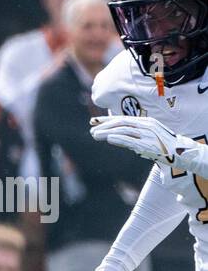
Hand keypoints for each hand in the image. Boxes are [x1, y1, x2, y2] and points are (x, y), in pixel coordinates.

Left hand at [90, 115, 207, 175]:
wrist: (180, 152)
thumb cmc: (162, 145)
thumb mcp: (147, 136)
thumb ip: (132, 135)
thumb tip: (113, 136)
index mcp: (146, 122)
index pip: (123, 119)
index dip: (107, 119)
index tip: (93, 121)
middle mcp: (146, 125)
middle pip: (122, 123)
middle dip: (105, 125)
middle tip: (91, 129)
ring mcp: (148, 135)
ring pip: (124, 130)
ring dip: (108, 132)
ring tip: (95, 135)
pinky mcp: (148, 145)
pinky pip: (131, 141)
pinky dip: (119, 139)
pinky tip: (108, 139)